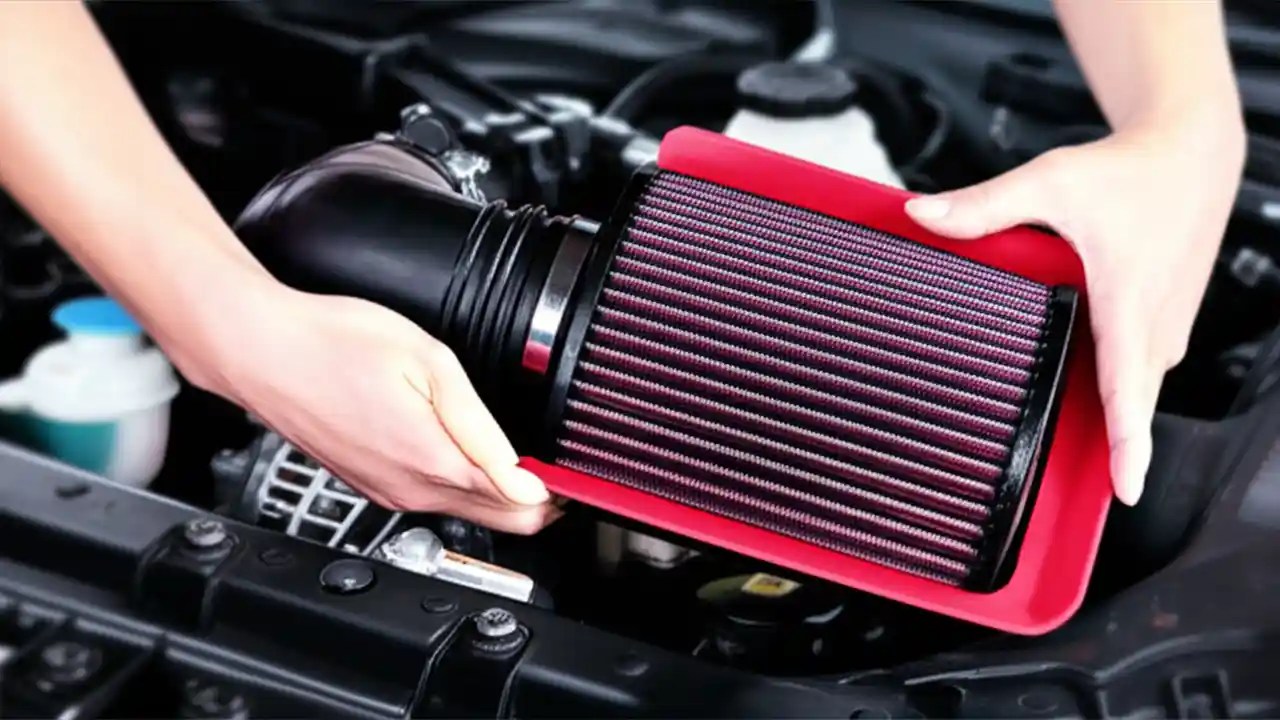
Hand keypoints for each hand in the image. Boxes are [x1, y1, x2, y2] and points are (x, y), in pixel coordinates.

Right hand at [185, 285, 559, 533]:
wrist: (260, 352)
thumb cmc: (334, 344)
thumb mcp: (428, 364)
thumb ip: (482, 429)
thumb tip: (527, 482)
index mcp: (434, 462)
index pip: (524, 507)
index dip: (560, 488)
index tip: (576, 468)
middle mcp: (411, 490)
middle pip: (503, 520)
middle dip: (540, 496)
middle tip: (554, 457)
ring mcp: (389, 492)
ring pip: (469, 510)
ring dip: (501, 488)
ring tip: (513, 446)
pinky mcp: (372, 485)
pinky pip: (433, 497)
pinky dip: (462, 481)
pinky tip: (461, 446)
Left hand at [904, 116, 1244, 504]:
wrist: (1192, 154)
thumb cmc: (1126, 170)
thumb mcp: (1051, 182)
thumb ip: (985, 205)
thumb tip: (918, 213)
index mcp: (1131, 301)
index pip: (1131, 386)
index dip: (1128, 442)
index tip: (1123, 488)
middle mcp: (1157, 326)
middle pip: (1130, 403)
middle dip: (1108, 448)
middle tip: (1073, 488)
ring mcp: (1168, 330)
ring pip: (1133, 389)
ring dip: (1107, 418)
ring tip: (1067, 455)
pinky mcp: (1167, 328)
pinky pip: (1137, 374)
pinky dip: (1113, 389)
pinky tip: (1075, 396)